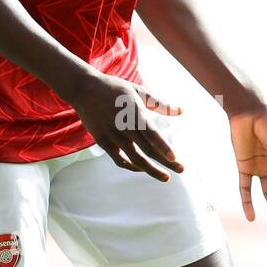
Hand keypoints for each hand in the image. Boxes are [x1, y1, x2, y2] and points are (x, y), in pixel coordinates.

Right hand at [67, 71, 183, 181]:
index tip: (175, 158)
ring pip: (134, 159)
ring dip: (151, 170)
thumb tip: (182, 111)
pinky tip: (143, 169)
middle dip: (165, 162)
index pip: (151, 134)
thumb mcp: (139, 91)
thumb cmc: (115, 89)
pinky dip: (132, 167)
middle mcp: (124, 127)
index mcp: (134, 113)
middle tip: (182, 169)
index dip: (163, 147)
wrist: (84, 90)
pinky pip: (120, 160)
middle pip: (147, 150)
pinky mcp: (103, 142)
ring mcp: (112, 137)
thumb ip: (160, 104)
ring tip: (166, 177)